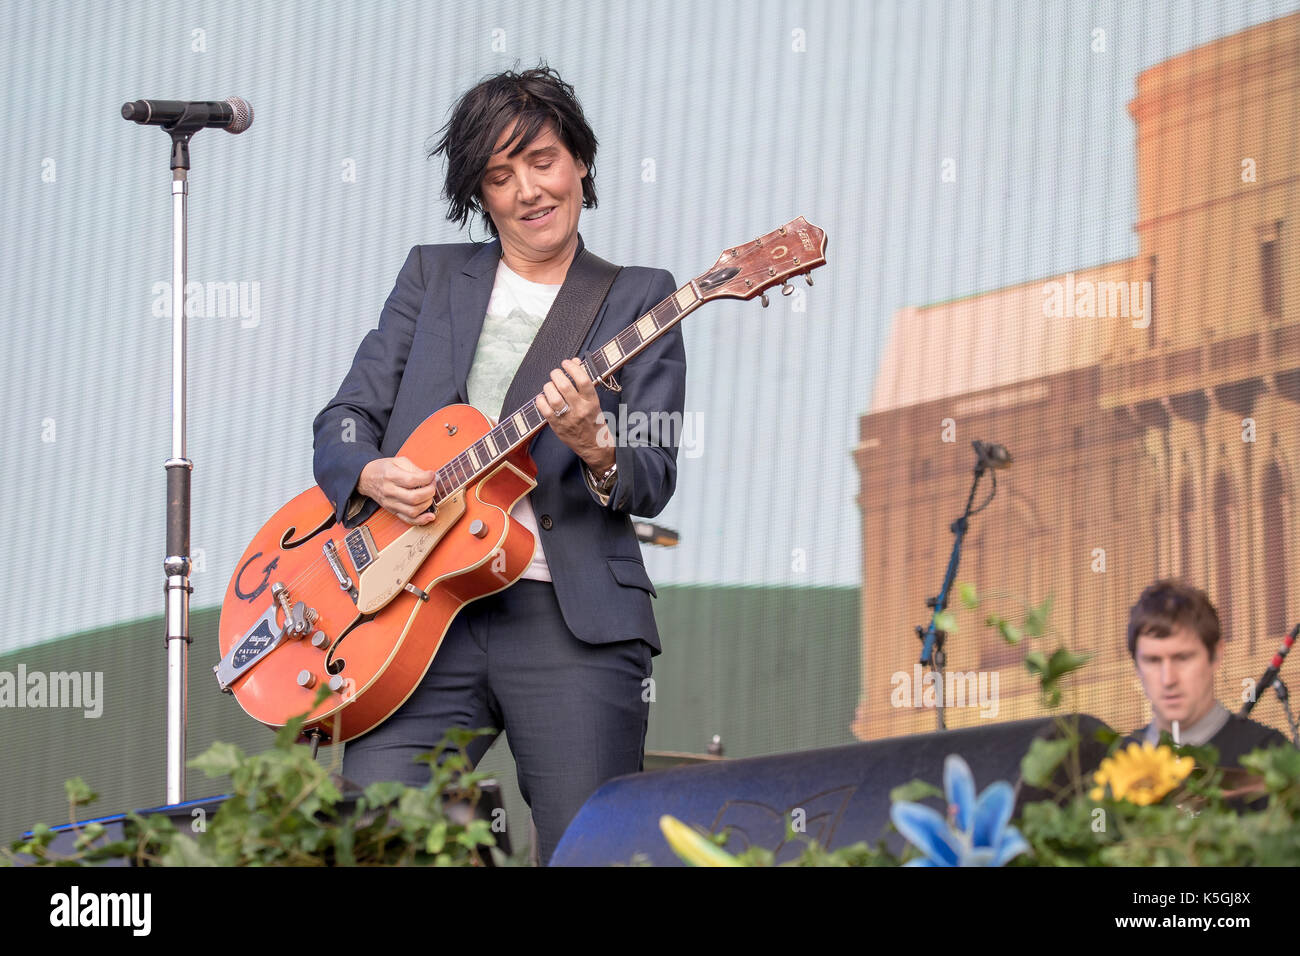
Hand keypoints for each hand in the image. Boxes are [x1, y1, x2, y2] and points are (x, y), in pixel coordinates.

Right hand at [358, 456, 436, 524]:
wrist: (366, 478)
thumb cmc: (383, 469)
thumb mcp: (398, 461)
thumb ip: (414, 468)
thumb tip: (430, 477)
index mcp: (391, 476)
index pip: (412, 480)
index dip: (427, 478)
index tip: (431, 475)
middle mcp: (390, 492)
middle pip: (414, 498)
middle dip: (430, 491)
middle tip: (432, 485)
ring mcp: (391, 504)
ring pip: (413, 511)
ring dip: (427, 504)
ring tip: (429, 496)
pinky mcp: (393, 511)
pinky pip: (408, 520)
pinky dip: (421, 520)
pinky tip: (430, 516)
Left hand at [535, 357, 614, 472]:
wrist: (594, 445)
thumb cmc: (593, 421)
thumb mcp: (594, 401)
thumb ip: (584, 382)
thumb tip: (575, 362)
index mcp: (592, 401)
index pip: (582, 380)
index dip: (572, 368)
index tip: (567, 363)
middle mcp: (580, 409)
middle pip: (564, 386)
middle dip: (556, 375)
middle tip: (555, 374)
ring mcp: (568, 418)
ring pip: (553, 397)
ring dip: (548, 387)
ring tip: (550, 386)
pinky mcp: (557, 426)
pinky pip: (545, 410)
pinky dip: (540, 400)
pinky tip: (543, 398)